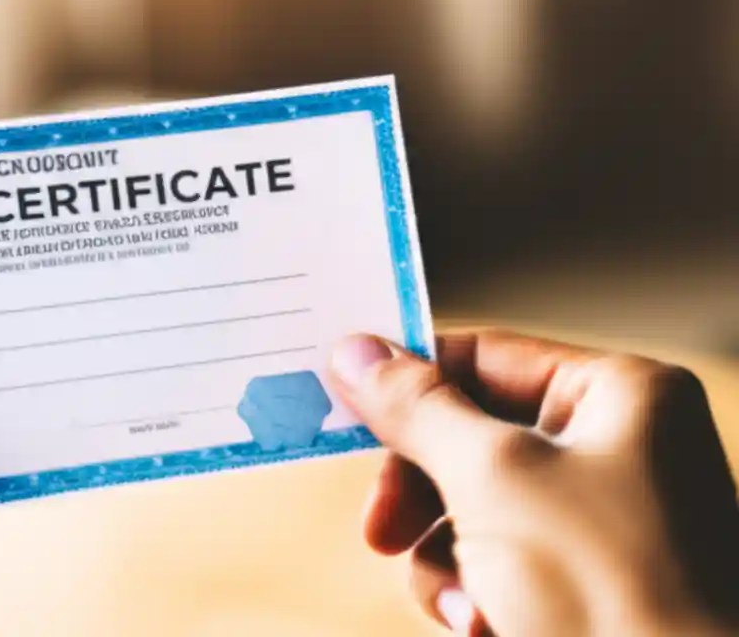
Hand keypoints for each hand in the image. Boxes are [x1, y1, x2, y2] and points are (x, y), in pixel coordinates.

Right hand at [329, 330, 738, 636]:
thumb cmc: (611, 587)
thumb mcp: (493, 480)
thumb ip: (418, 410)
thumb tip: (353, 350)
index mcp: (619, 395)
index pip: (483, 356)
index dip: (407, 382)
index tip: (340, 408)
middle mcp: (616, 446)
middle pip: (468, 438)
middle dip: (421, 497)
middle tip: (381, 531)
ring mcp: (603, 517)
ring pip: (471, 509)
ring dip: (444, 561)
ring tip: (461, 606)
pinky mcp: (588, 580)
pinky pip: (497, 563)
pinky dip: (474, 596)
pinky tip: (484, 627)